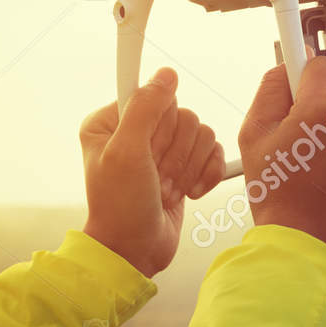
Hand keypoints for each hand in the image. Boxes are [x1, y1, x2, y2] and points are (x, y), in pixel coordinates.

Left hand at [81, 67, 226, 277]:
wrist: (136, 251)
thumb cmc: (120, 208)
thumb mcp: (125, 153)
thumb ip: (144, 109)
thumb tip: (166, 75)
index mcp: (111, 122)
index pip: (155, 97)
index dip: (160, 126)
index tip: (149, 151)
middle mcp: (136, 130)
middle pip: (183, 117)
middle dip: (176, 154)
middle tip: (156, 177)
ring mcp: (162, 149)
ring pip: (201, 134)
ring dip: (189, 168)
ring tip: (167, 189)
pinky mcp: (185, 165)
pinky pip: (214, 151)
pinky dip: (207, 174)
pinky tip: (190, 193)